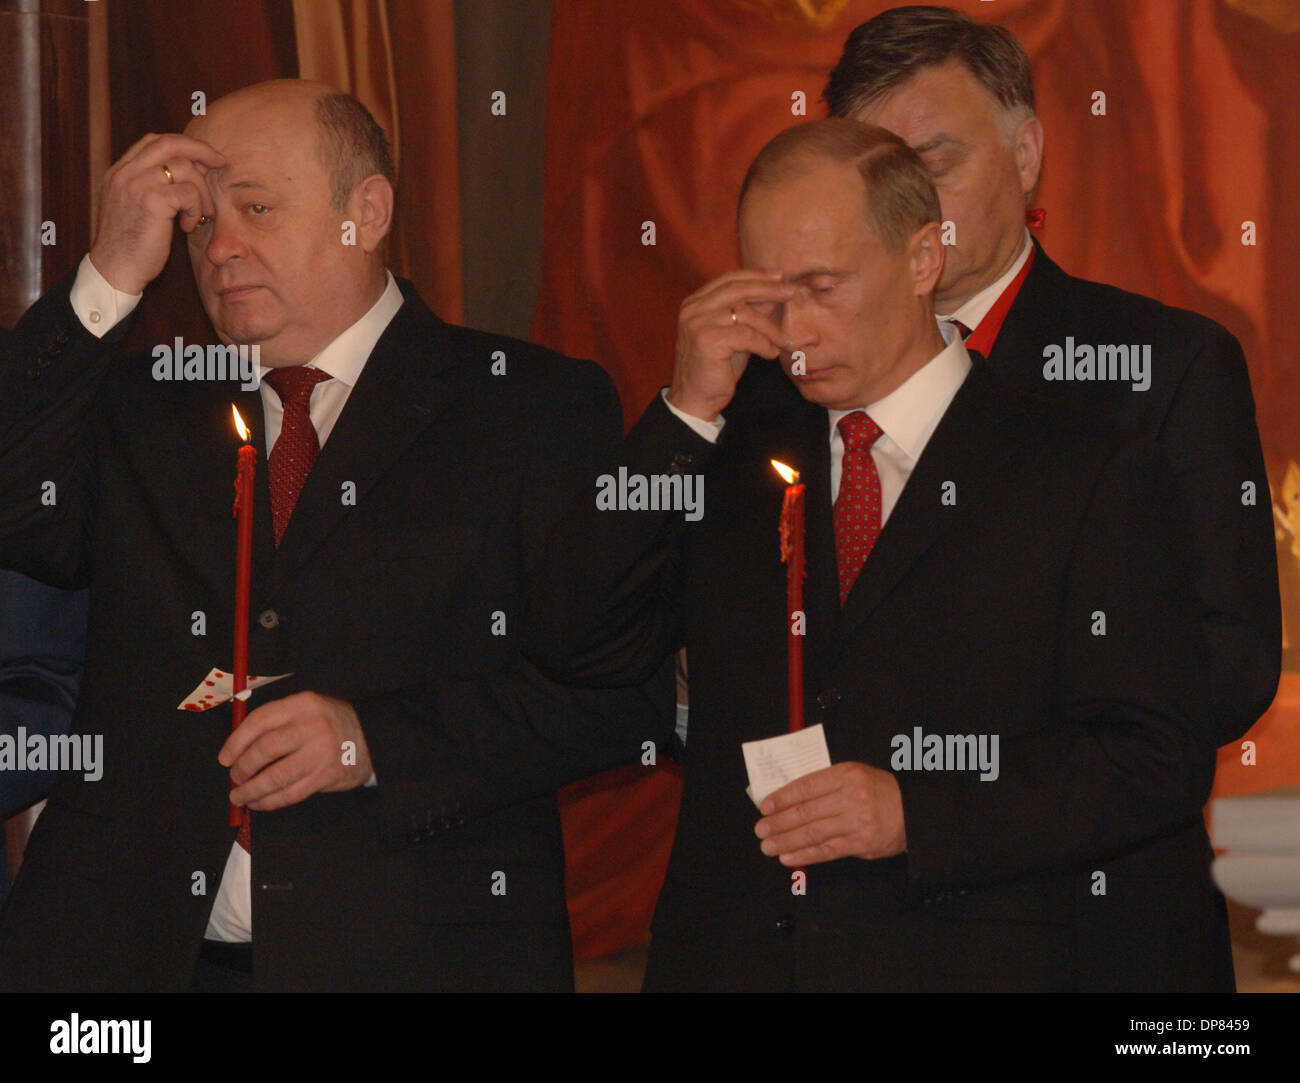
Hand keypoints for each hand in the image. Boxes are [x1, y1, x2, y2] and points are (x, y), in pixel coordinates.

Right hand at [89, 132, 225, 293]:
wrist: (114, 269)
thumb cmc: (131, 246)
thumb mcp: (136, 208)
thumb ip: (154, 187)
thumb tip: (191, 171)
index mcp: (120, 172)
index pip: (153, 141)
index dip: (183, 145)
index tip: (203, 157)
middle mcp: (125, 172)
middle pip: (170, 143)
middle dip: (201, 150)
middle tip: (220, 163)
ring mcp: (136, 184)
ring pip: (184, 168)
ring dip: (202, 192)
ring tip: (201, 214)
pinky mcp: (152, 201)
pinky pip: (189, 193)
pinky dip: (196, 209)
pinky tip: (188, 227)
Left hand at [220, 691, 373, 811]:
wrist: (373, 739)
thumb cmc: (331, 724)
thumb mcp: (308, 709)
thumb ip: (278, 721)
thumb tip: (238, 746)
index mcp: (303, 705)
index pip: (260, 721)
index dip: (236, 741)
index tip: (225, 757)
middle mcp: (312, 727)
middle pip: (264, 750)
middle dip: (242, 768)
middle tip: (234, 777)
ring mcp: (320, 754)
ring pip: (275, 776)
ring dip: (251, 790)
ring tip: (239, 796)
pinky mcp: (326, 777)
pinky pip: (290, 794)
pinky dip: (269, 802)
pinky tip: (259, 802)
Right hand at [666, 270, 792, 420]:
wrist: (696, 399)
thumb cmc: (716, 368)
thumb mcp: (735, 335)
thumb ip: (749, 313)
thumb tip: (774, 293)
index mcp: (695, 303)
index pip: (728, 279)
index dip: (756, 276)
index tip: (779, 277)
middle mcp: (693, 310)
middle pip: (737, 289)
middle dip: (768, 289)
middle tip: (790, 292)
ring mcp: (698, 324)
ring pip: (745, 314)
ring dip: (770, 327)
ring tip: (783, 340)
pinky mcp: (707, 341)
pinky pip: (746, 335)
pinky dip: (764, 344)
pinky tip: (771, 354)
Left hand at [755, 762, 905, 864]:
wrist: (913, 811)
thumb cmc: (877, 791)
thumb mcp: (854, 776)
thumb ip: (825, 785)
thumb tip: (788, 801)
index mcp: (846, 774)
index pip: (806, 785)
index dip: (782, 797)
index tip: (765, 807)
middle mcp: (851, 796)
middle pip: (806, 811)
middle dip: (778, 822)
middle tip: (760, 829)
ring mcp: (857, 821)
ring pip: (813, 832)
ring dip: (786, 841)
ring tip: (768, 845)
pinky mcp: (861, 843)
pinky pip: (827, 850)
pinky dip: (805, 855)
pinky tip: (788, 857)